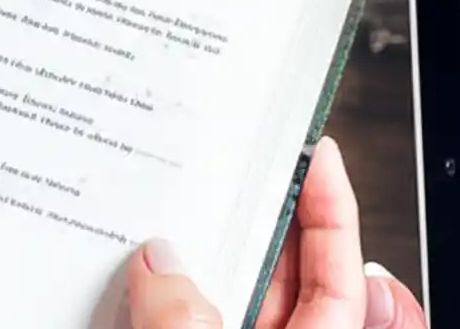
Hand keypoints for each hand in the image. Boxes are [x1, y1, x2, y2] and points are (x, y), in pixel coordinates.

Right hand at [127, 136, 426, 327]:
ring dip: (182, 264)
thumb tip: (160, 264)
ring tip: (154, 218)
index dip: (332, 203)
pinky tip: (119, 275)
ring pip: (213, 302)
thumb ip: (189, 322)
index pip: (340, 269)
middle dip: (243, 222)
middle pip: (273, 276)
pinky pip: (168, 324)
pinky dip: (146, 303)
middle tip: (220, 168)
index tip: (316, 149)